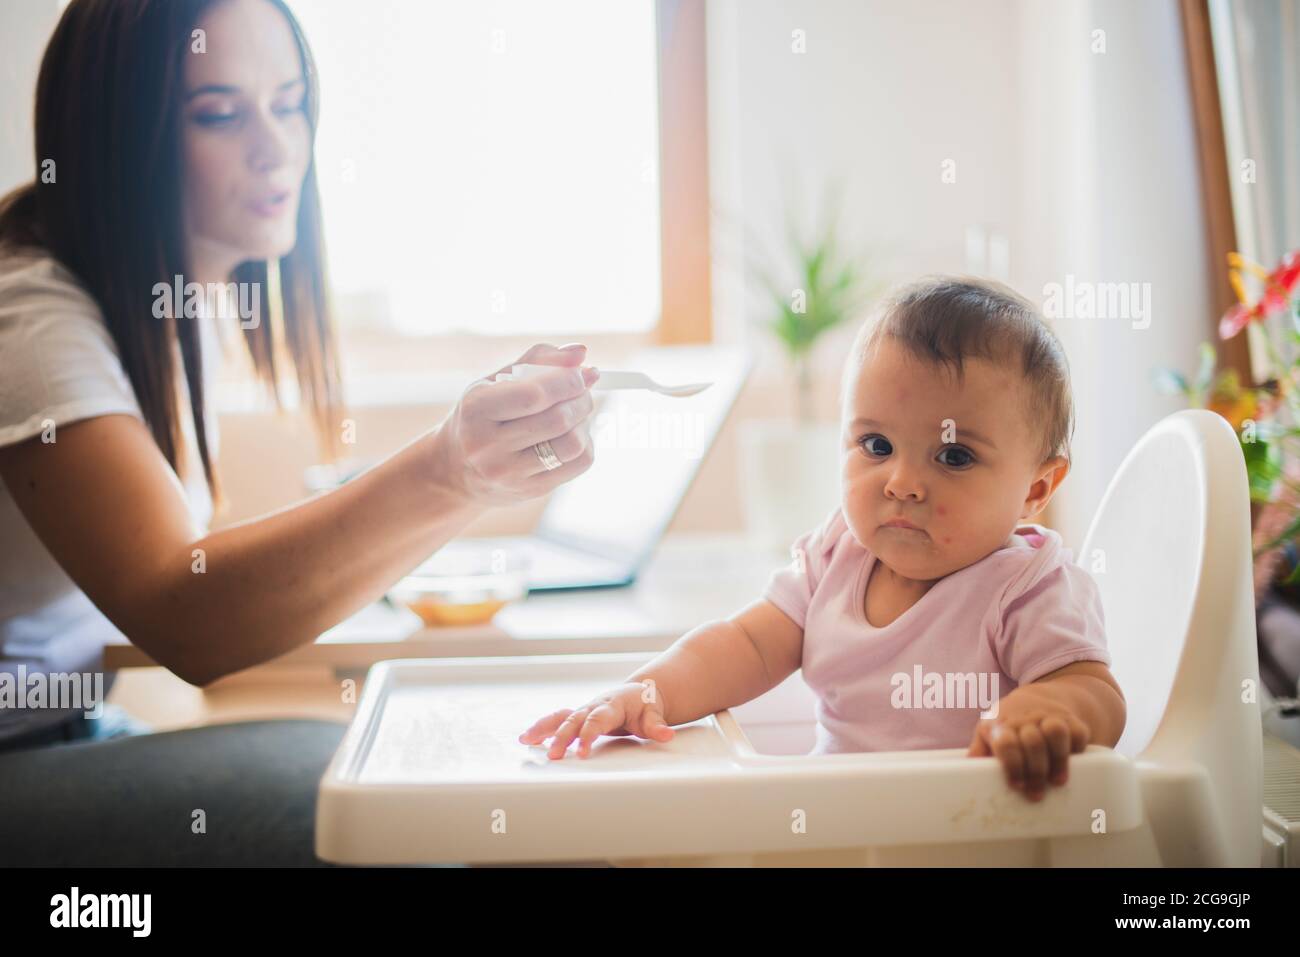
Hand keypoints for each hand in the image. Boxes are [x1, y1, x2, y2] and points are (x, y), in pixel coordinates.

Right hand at [431, 343, 598, 505]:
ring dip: (585, 421)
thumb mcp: (496, 380)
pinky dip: (585, 442)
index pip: (535, 395)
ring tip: (575, 411)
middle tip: (583, 390)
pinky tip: (571, 434)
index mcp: (476, 409)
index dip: (568, 381)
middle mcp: (488, 446)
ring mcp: (508, 474)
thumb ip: (538, 359)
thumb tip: (581, 353)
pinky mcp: (529, 490)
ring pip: (572, 445)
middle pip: (558, 420)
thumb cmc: (482, 414)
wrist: (455, 468)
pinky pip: (578, 464)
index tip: (583, 372)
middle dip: (581, 398)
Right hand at [517, 681, 675, 758]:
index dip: (589, 735)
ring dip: (544, 728)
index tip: (582, 753)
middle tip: (554, 756)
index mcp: (612, 704)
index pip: (597, 720)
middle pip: (575, 720)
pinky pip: (558, 720)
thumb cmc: (646, 704)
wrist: (641, 692)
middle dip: (563, 737)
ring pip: (561, 717)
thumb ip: (658, 726)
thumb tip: (667, 735)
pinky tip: (527, 739)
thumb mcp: (655, 713)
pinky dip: (543, 728)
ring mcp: (585, 709)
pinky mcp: (580, 715)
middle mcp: (594, 705)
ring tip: (526, 740)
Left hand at [966, 685, 1091, 800]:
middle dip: (1035, 771)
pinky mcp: (1072, 720)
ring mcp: (1050, 717)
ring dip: (1058, 760)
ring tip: (1057, 782)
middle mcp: (1026, 719)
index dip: (1012, 766)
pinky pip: (1078, 732)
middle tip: (1036, 794)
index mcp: (1003, 724)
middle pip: (1032, 742)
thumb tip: (966, 770)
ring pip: (1056, 732)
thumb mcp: (989, 731)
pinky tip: (1075, 763)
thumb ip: (979, 749)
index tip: (1017, 786)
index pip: (1006, 742)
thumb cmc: (1009, 723)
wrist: (1037, 698)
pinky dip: (1078, 749)